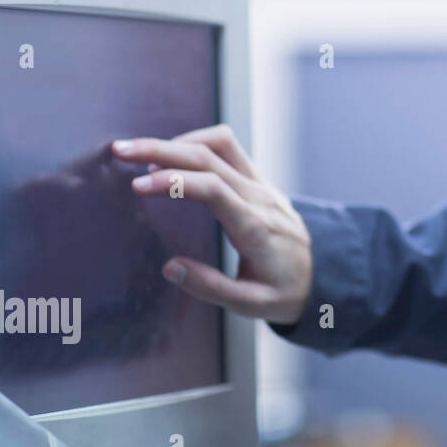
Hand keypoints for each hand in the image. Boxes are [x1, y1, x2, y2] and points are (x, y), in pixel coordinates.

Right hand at [112, 124, 312, 324]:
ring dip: (178, 141)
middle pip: (210, 157)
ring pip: (221, 144)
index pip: (215, 190)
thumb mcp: (253, 305)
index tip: (138, 185)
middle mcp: (259, 197)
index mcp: (255, 228)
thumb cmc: (285, 291)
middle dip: (163, 149)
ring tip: (140, 153)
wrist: (324, 272)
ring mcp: (261, 183)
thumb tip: (170, 268)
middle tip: (122, 150)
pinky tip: (170, 157)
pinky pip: (228, 148)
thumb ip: (212, 288)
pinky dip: (195, 144)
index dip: (176, 182)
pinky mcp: (258, 178)